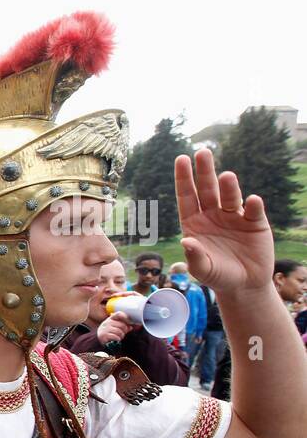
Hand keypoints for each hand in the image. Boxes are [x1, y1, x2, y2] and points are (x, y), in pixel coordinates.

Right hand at [96, 311, 131, 344]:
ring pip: (119, 331)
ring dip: (121, 336)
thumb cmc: (111, 332)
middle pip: (122, 325)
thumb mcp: (117, 327)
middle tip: (122, 333)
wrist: (99, 339)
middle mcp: (107, 322)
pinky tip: (115, 339)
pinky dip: (118, 339)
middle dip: (124, 330)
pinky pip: (116, 337)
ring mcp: (105, 329)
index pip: (119, 314)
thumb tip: (133, 326)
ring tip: (118, 336)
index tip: (128, 322)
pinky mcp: (104, 335)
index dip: (125, 317)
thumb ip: (125, 325)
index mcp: (111, 318)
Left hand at [175, 149, 274, 294]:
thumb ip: (195, 256)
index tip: (181, 159)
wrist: (244, 284)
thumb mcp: (203, 269)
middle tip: (203, 152)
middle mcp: (213, 215)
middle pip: (208, 189)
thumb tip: (187, 241)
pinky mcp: (255, 222)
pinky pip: (253, 211)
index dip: (184, 178)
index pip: (187, 196)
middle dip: (205, 171)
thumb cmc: (217, 275)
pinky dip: (252, 205)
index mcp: (195, 222)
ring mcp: (234, 216)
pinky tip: (251, 201)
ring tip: (226, 176)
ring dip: (228, 186)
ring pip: (230, 196)